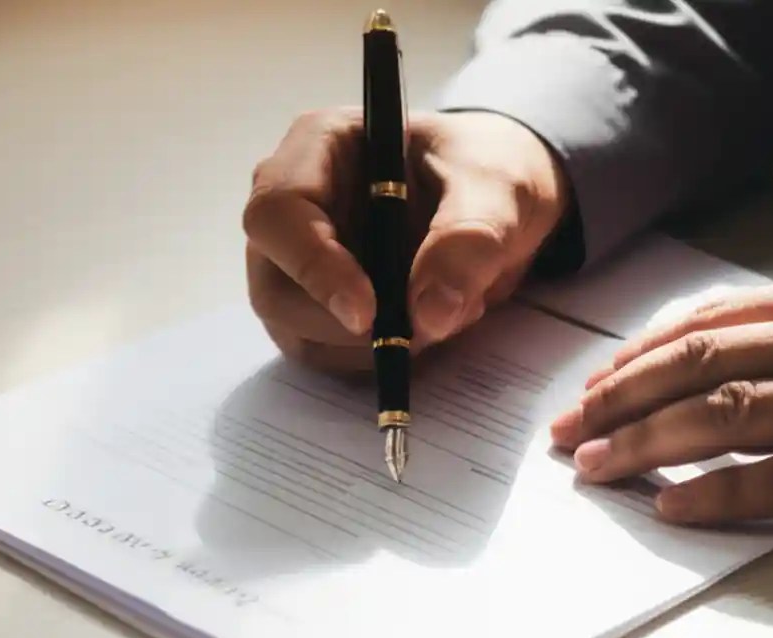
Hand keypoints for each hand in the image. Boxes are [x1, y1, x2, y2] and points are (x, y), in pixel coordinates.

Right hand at [242, 108, 567, 371]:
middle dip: (347, 324)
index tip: (368, 314)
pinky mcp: (311, 306)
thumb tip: (431, 312)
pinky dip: (372, 357)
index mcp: (319, 145)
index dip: (314, 268)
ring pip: (294, 329)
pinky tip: (422, 326)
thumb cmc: (486, 172)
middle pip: (275, 285)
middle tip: (426, 325)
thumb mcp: (498, 191)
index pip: (278, 212)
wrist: (495, 202)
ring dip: (368, 345)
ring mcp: (294, 261)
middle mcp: (292, 205)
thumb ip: (470, 240)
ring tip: (442, 312)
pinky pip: (321, 352)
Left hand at [549, 273, 772, 524]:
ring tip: (596, 467)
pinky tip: (672, 509)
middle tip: (568, 430)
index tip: (593, 385)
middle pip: (703, 361)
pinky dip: (721, 495)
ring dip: (649, 443)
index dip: (639, 354)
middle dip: (621, 397)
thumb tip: (713, 347)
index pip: (711, 319)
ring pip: (732, 414)